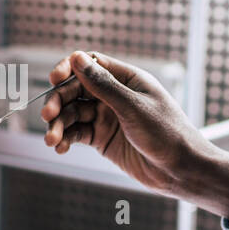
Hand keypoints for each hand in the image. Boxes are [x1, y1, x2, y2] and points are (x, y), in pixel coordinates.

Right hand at [39, 50, 228, 218]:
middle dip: (59, 101)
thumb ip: (103, 84)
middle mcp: (114, 96)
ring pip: (73, 114)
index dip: (69, 69)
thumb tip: (77, 58)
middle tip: (47, 115)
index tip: (55, 79)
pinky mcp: (102, 139)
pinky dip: (66, 139)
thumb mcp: (133, 107)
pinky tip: (60, 147)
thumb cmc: (167, 134)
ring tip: (52, 140)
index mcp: (127, 79)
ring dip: (59, 124)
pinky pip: (77, 134)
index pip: (91, 64)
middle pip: (76, 90)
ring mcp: (107, 117)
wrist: (181, 171)